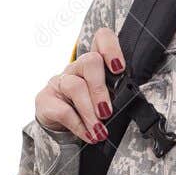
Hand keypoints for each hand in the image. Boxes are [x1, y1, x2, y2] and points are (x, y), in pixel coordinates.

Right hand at [34, 26, 124, 143]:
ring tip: (99, 131)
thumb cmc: (88, 110)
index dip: (110, 48)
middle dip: (100, 89)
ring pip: (76, 87)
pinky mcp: (45, 99)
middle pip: (89, 62)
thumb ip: (116, 96)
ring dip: (90, 112)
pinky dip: (79, 126)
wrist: (60, 128)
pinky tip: (88, 135)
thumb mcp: (105, 100)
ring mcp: (59, 82)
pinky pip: (63, 110)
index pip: (101, 39)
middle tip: (107, 112)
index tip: (119, 68)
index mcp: (95, 64)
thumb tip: (130, 104)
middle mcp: (76, 68)